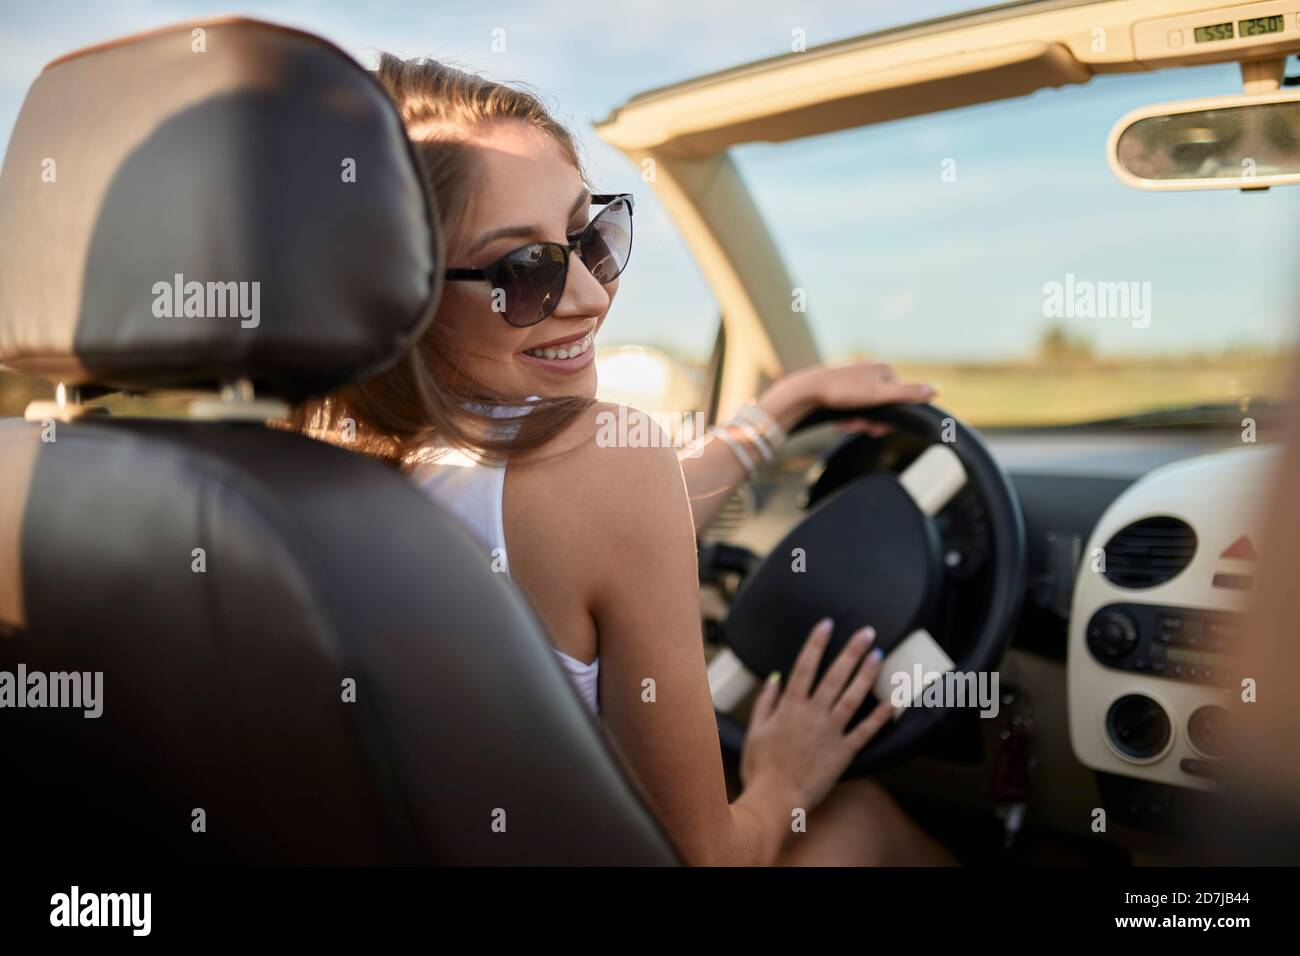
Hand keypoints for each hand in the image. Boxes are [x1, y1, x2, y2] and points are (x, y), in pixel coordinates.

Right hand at [740, 618, 895, 812]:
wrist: (774, 800)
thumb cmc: (760, 767)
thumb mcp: (755, 731)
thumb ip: (766, 702)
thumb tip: (774, 677)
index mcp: (790, 707)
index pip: (805, 666)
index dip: (817, 643)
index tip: (827, 624)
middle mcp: (813, 714)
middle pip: (835, 676)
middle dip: (851, 651)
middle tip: (867, 632)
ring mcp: (830, 732)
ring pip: (853, 697)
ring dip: (867, 675)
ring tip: (879, 655)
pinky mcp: (844, 752)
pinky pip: (866, 731)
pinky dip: (881, 716)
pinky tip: (894, 700)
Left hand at [757, 360, 935, 432]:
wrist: (805, 391)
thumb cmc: (842, 392)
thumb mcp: (879, 396)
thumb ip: (908, 394)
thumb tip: (937, 391)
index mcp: (885, 368)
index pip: (900, 401)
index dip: (887, 420)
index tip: (872, 429)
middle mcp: (872, 369)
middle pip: (883, 406)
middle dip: (870, 421)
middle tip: (854, 427)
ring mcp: (857, 376)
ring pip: (868, 408)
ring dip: (858, 422)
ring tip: (844, 425)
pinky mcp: (842, 384)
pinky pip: (854, 405)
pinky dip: (848, 416)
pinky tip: (839, 421)